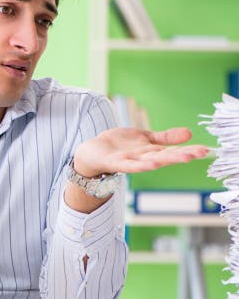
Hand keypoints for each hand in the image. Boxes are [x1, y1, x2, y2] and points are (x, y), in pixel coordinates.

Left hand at [73, 127, 209, 176]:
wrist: (92, 152)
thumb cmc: (120, 145)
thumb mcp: (145, 138)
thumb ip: (165, 138)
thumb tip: (189, 133)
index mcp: (151, 152)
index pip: (172, 150)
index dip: (189, 150)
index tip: (205, 149)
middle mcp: (143, 158)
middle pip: (164, 157)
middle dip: (181, 155)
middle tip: (199, 153)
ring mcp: (129, 161)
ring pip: (149, 161)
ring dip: (164, 161)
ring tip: (180, 158)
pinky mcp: (115, 162)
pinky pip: (129, 165)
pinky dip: (140, 165)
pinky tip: (152, 164)